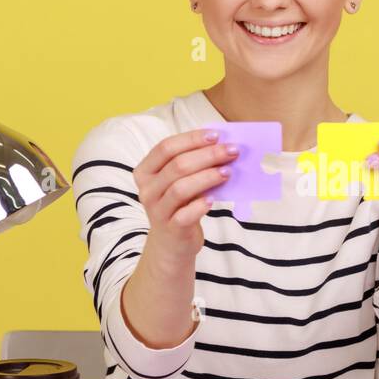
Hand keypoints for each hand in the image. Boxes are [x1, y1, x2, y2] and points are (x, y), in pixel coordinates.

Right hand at [137, 128, 237, 260]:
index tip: (216, 136)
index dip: (191, 139)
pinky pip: (185, 215)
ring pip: (181, 188)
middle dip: (208, 155)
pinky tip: (214, 199)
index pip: (166, 147)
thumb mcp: (179, 182)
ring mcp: (157, 210)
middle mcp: (147, 189)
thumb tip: (221, 144)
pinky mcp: (171, 229)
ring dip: (207, 177)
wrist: (172, 242)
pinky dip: (200, 205)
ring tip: (228, 172)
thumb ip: (192, 164)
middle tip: (232, 151)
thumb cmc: (179, 205)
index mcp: (146, 171)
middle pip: (177, 166)